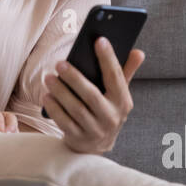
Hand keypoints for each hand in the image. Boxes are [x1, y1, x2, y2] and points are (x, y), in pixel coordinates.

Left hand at [43, 39, 143, 154]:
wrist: (97, 146)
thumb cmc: (106, 109)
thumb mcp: (118, 94)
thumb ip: (125, 72)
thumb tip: (139, 52)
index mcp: (123, 102)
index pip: (116, 77)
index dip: (108, 58)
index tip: (99, 40)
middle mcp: (111, 117)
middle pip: (92, 95)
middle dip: (75, 78)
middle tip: (60, 63)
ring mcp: (95, 130)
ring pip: (76, 109)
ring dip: (61, 92)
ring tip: (49, 77)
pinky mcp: (79, 138)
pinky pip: (64, 122)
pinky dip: (55, 109)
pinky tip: (46, 96)